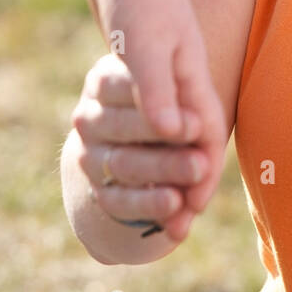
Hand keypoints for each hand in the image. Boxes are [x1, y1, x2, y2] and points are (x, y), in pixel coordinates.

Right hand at [71, 54, 209, 244]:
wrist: (141, 132)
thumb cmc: (170, 95)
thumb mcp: (176, 84)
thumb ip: (187, 98)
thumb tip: (198, 126)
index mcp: (104, 79)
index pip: (126, 90)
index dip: (160, 107)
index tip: (197, 124)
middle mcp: (90, 116)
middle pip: (125, 131)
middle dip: (166, 149)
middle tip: (201, 162)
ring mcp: (90, 154)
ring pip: (124, 165)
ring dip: (162, 176)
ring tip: (192, 187)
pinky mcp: (98, 188)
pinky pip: (119, 201)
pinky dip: (150, 207)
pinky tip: (176, 212)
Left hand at [83, 0, 225, 214]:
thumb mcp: (147, 43)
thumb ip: (159, 89)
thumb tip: (175, 136)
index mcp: (192, 77)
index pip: (206, 140)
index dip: (201, 180)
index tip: (187, 220)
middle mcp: (182, 77)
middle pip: (191, 140)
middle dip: (183, 182)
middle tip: (168, 224)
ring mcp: (162, 67)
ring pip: (169, 127)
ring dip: (162, 161)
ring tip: (145, 194)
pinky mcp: (141, 59)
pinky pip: (148, 108)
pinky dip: (143, 134)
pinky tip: (124, 146)